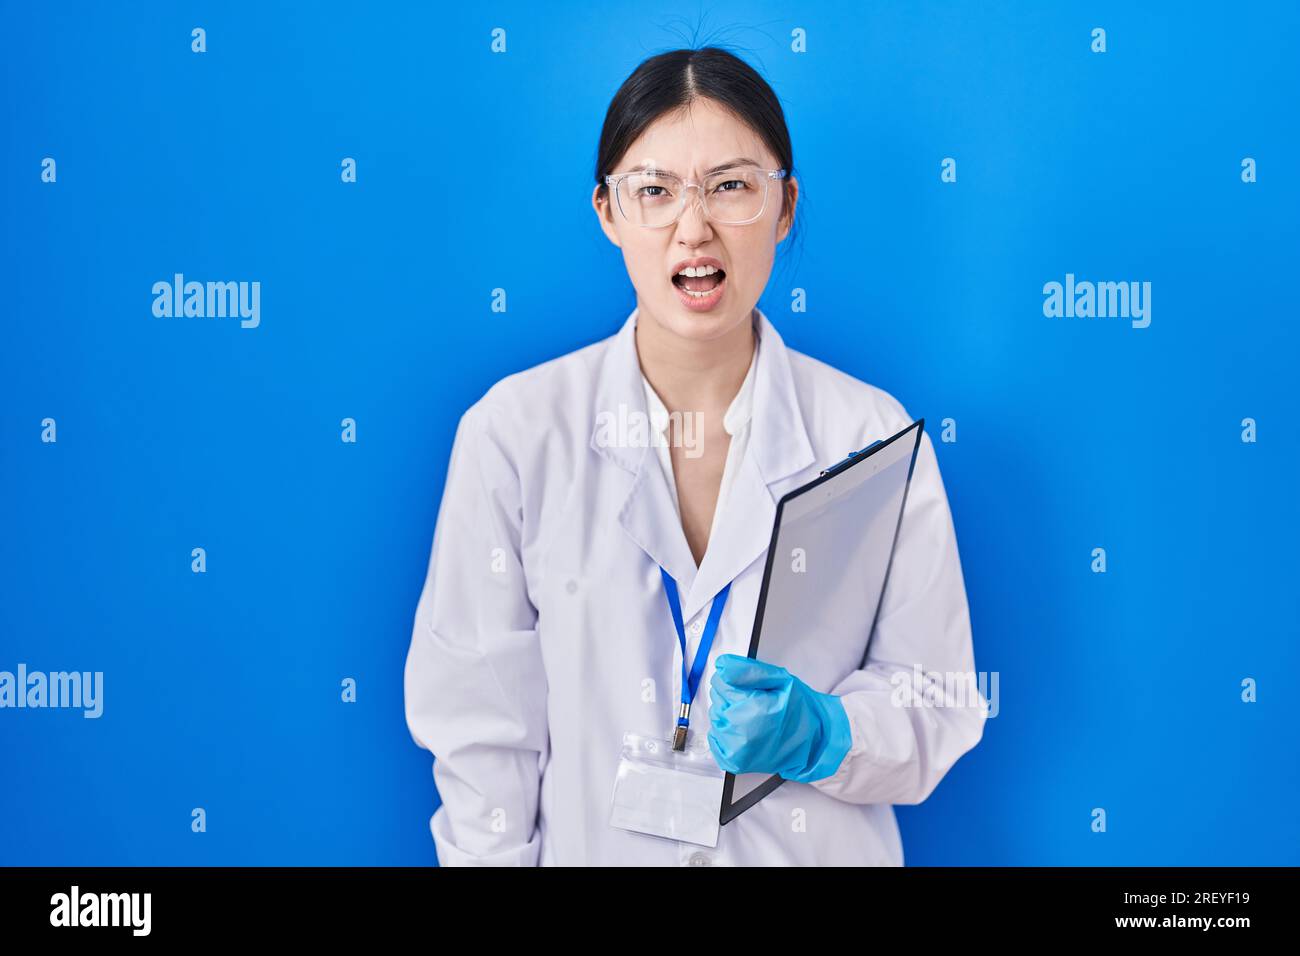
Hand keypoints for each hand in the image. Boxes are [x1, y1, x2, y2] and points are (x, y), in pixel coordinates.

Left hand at [706, 653, 852, 782]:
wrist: (812, 742)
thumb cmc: (799, 710)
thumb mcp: (782, 680)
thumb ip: (750, 671)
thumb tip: (723, 666)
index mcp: (753, 708)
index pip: (721, 682)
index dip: (735, 680)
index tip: (751, 687)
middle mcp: (741, 731)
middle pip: (717, 699)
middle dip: (733, 697)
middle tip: (756, 703)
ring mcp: (736, 749)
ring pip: (716, 717)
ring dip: (729, 714)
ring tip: (752, 717)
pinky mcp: (735, 761)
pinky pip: (714, 740)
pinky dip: (723, 733)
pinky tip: (741, 730)